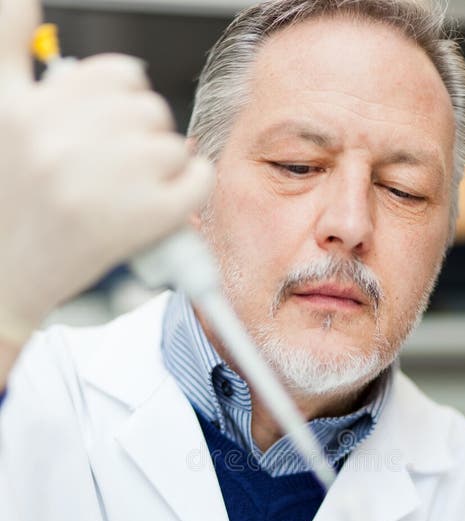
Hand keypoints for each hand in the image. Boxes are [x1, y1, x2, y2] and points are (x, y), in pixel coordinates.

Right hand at [0, 0, 212, 342]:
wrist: (8, 279)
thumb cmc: (8, 203)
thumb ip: (8, 47)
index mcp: (35, 108)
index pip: (118, 75)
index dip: (125, 101)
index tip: (115, 127)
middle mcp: (68, 139)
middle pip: (149, 109)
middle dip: (143, 135)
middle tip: (123, 167)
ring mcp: (108, 181)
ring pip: (171, 144)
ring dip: (162, 166)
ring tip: (133, 191)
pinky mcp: (142, 219)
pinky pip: (196, 180)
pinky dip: (192, 187)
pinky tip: (169, 201)